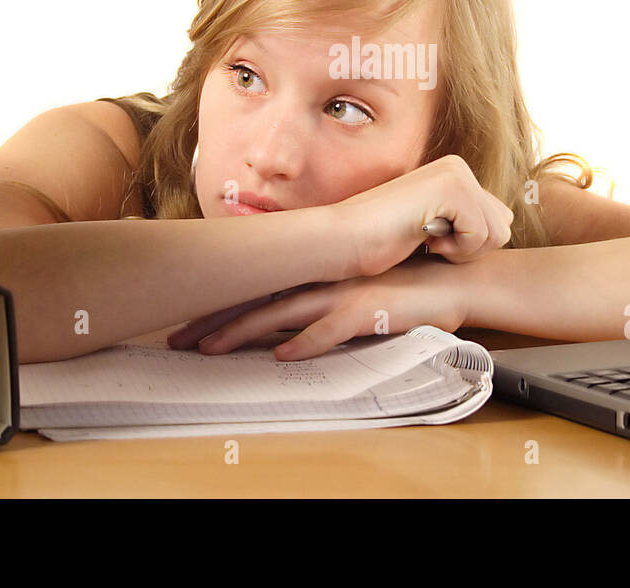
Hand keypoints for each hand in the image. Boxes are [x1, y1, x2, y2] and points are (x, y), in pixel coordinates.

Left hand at [166, 256, 470, 359]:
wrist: (453, 281)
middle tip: (176, 338)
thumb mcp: (353, 293)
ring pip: (281, 314)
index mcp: (316, 274)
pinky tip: (281, 356)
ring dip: (242, 332)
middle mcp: (322, 278)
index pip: (258, 288)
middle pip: (257, 300)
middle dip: (214, 319)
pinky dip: (304, 343)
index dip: (221, 304)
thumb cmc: (403, 288)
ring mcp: (343, 292)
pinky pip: (330, 329)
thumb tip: (284, 331)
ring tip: (208, 349)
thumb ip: (321, 306)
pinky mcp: (368, 310)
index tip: (187, 321)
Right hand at [330, 154, 514, 279]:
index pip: (499, 222)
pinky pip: (481, 235)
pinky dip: (456, 251)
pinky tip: (423, 239)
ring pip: (498, 232)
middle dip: (472, 249)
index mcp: (456, 173)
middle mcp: (459, 167)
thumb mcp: (433, 229)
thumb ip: (465, 222)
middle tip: (430, 244)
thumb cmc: (380, 243)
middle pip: (504, 226)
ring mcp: (456, 174)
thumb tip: (506, 224)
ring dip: (464, 252)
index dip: (469, 246)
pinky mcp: (452, 189)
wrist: (343, 240)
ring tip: (426, 241)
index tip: (431, 242)